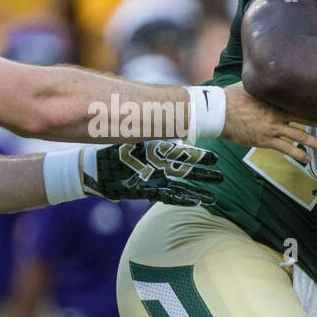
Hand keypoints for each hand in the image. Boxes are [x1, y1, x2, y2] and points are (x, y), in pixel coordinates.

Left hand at [85, 141, 221, 206]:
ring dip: (196, 192)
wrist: (95, 170)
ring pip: (180, 186)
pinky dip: (180, 199)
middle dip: (203, 175)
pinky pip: (166, 196)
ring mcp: (153, 179)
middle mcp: (158, 166)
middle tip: (221, 177)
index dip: (198, 157)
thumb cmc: (112, 151)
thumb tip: (158, 115)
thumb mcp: (129, 139)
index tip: (214, 159)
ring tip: (213, 198)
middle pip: (186, 171)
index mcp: (156, 152)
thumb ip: (144, 132)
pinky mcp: (145, 191)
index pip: (182, 154)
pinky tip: (194, 202)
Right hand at [223, 82, 316, 164]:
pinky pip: (285, 149)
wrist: (218, 111)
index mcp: (277, 98)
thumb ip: (266, 86)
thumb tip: (271, 77)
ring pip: (301, 136)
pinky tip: (307, 160)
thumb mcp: (252, 85)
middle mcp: (279, 113)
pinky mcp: (265, 140)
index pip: (304, 100)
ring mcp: (273, 127)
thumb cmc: (232, 97)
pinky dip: (297, 155)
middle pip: (309, 118)